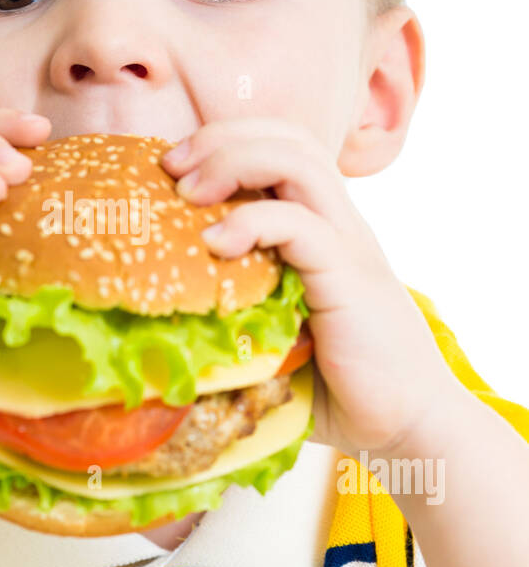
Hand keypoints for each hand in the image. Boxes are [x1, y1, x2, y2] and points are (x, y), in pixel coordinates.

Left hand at [161, 118, 458, 456]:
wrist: (411, 428)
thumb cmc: (338, 391)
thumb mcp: (276, 340)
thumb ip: (235, 319)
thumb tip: (155, 336)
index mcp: (325, 230)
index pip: (284, 148)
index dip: (227, 141)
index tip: (173, 168)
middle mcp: (340, 225)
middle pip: (289, 138)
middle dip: (221, 138)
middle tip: (170, 167)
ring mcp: (349, 247)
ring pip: (299, 161)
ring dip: (234, 161)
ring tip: (187, 193)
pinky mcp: (350, 279)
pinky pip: (303, 224)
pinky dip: (253, 220)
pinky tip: (215, 243)